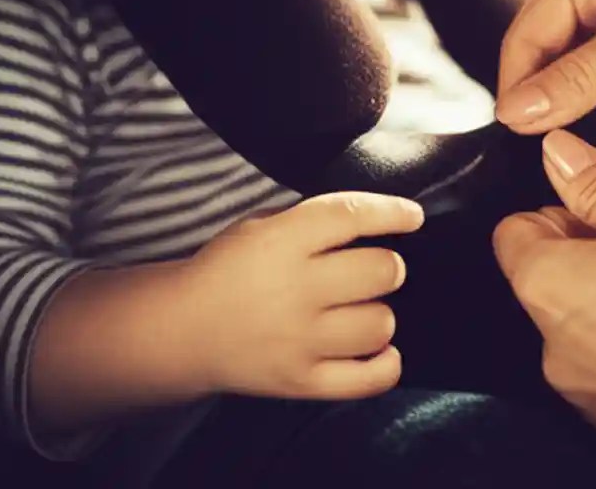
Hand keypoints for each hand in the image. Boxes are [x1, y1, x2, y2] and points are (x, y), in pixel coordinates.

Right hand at [184, 193, 423, 399]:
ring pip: (381, 324)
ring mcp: (299, 341)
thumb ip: (312, 222)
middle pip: (381, 272)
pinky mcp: (301, 382)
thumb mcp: (259, 227)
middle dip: (387, 267)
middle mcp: (293, 290)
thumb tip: (377, 221)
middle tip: (372, 271)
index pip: (351, 216)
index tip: (413, 216)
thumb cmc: (229, 271)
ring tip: (358, 311)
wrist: (183, 331)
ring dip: (379, 314)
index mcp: (280, 241)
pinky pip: (371, 378)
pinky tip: (377, 349)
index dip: (392, 213)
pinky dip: (386, 362)